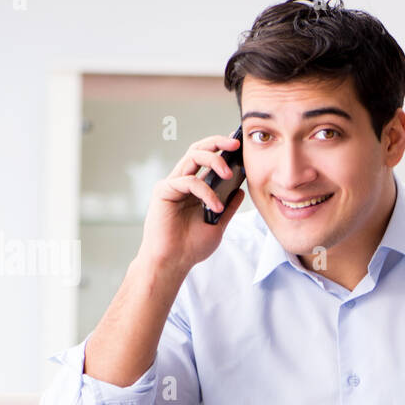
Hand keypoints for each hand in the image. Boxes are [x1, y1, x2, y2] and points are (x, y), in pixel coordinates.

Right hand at [137, 134, 245, 278]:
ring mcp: (172, 185)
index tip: (240, 145)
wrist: (174, 262)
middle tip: (236, 145)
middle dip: (217, 142)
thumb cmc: (191, 246)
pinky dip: (205, 192)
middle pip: (198, 149)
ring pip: (192, 157)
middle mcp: (182, 181)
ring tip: (229, 174)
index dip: (221, 149)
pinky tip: (215, 208)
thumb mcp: (218, 224)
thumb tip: (241, 190)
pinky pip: (188, 181)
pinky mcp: (164, 191)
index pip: (207, 160)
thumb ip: (228, 207)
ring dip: (214, 161)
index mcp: (194, 188)